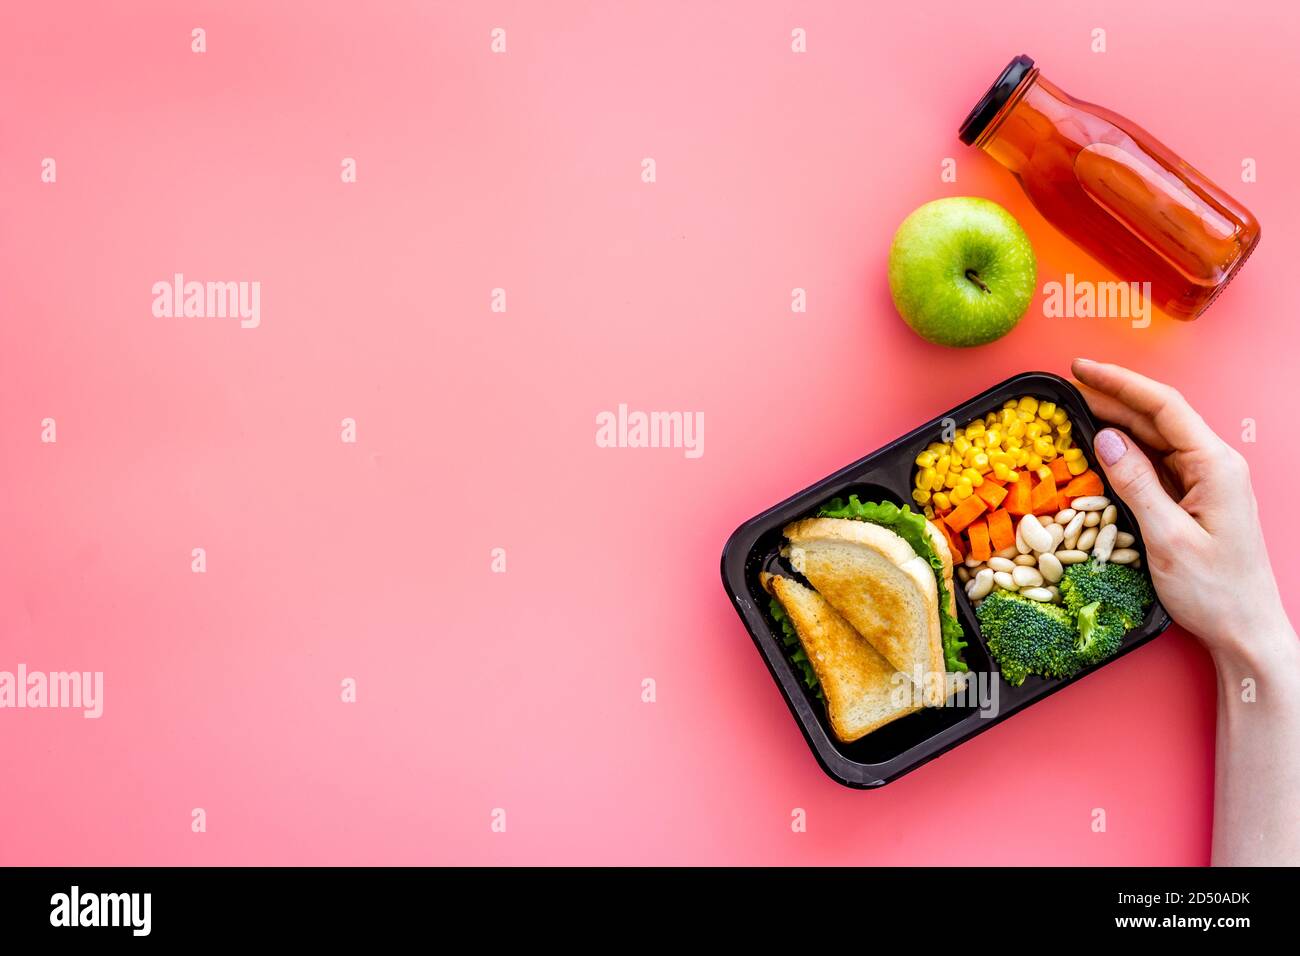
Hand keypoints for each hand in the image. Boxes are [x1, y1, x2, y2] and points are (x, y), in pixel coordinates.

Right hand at [1072, 359, 1292, 662]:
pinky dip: (1126, 454)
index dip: (1119, 383)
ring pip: (1156, 440)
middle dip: (1113, 398)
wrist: (1246, 631)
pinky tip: (1102, 451)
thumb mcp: (1167, 538)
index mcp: (1215, 466)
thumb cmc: (1215, 591)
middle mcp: (1214, 466)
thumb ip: (1136, 484)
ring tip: (1077, 411)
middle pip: (1158, 418)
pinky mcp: (1196, 501)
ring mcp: (1206, 483)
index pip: (1163, 406)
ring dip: (1118, 424)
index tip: (1081, 370)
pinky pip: (1157, 465)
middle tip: (1068, 387)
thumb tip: (1106, 438)